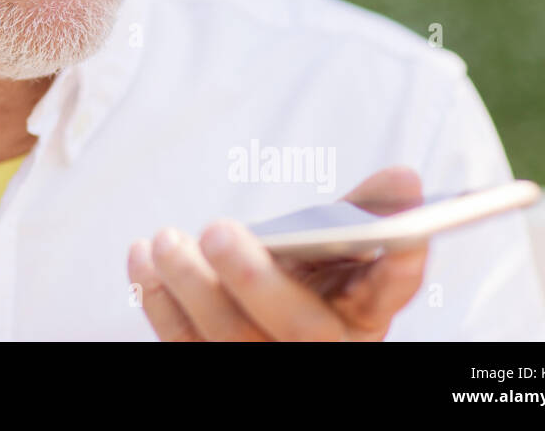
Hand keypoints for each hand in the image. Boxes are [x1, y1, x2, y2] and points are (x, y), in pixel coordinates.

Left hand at [127, 166, 427, 340]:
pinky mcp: (215, 365)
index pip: (391, 294)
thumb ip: (360, 211)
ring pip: (231, 338)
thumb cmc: (302, 282)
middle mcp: (321, 348)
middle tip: (217, 230)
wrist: (259, 329)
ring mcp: (267, 362)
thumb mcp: (333, 253)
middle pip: (298, 328)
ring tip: (164, 240)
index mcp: (361, 314)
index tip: (403, 235)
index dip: (399, 267)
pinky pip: (183, 344)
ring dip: (192, 286)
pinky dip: (157, 301)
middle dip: (256, 279)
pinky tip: (140, 258)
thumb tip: (404, 178)